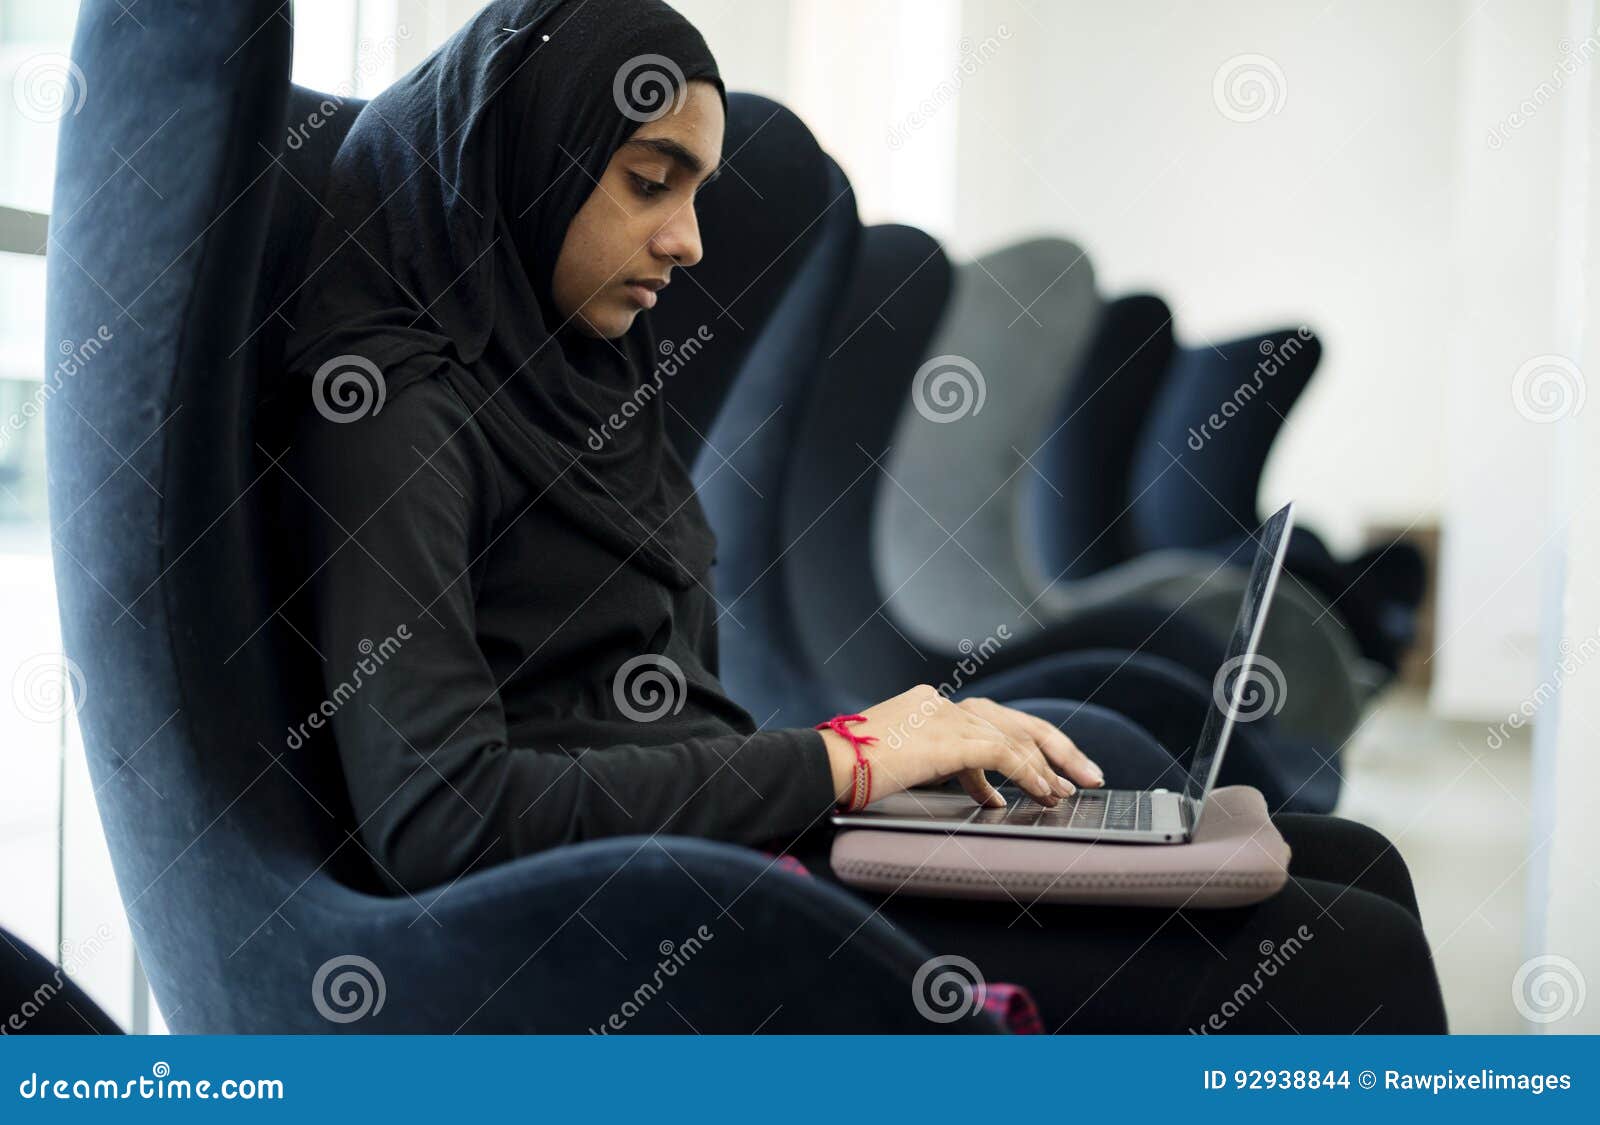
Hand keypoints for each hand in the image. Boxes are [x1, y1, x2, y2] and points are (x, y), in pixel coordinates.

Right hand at [819, 685, 1105, 808]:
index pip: (991, 721)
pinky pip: (1004, 756)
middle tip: (1087, 775)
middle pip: (1014, 720)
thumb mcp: (900, 764)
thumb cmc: (848, 771)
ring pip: (1015, 735)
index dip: (1027, 748)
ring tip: (1071, 790)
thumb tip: (982, 791)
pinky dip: (1030, 775)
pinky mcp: (948, 738)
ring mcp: (944, 717)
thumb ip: (941, 768)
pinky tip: (1045, 794)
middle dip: (1056, 749)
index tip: (1048, 774)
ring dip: (1049, 765)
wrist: (823, 764)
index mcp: (928, 705)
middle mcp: (941, 704)